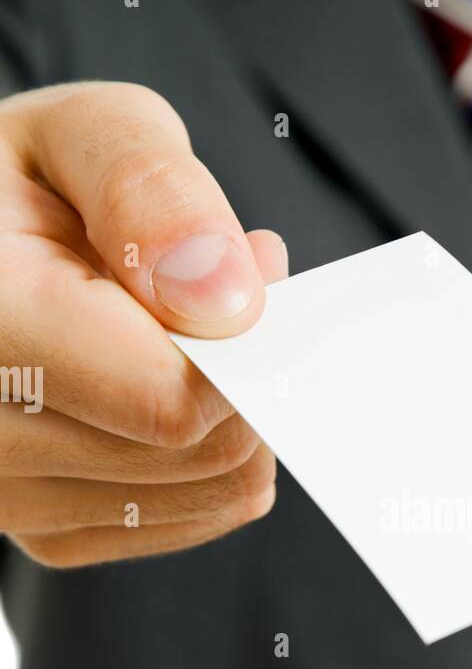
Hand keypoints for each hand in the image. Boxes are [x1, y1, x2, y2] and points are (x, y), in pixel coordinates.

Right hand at [0, 81, 284, 564]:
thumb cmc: (17, 188)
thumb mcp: (77, 135)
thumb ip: (150, 190)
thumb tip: (230, 299)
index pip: (167, 399)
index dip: (241, 337)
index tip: (250, 266)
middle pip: (201, 451)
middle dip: (244, 365)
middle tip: (217, 283)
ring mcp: (10, 503)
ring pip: (208, 491)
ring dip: (228, 408)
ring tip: (177, 325)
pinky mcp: (43, 533)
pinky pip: (187, 515)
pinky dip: (205, 450)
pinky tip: (164, 382)